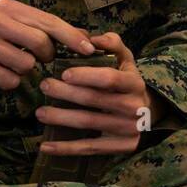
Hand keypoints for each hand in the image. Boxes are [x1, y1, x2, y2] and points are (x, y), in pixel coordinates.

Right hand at [0, 0, 94, 91]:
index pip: (47, 21)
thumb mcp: (20, 29)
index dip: (71, 36)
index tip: (89, 49)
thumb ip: (49, 30)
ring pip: (26, 64)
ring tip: (12, 64)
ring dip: (25, 70)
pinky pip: (11, 80)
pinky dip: (11, 82)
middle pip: (40, 42)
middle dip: (47, 55)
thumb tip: (88, 37)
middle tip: (40, 57)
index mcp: (5, 6)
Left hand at [35, 31, 159, 156]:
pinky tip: (45, 146)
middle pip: (95, 100)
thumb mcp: (125, 59)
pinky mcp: (121, 147)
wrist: (146, 112)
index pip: (110, 78)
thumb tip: (92, 38)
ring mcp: (129, 129)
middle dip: (66, 93)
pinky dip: (65, 148)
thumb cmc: (126, 81)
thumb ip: (111, 43)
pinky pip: (90, 148)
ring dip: (61, 118)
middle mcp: (135, 107)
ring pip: (89, 123)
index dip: (86, 76)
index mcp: (134, 83)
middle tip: (45, 86)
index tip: (64, 73)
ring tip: (40, 112)